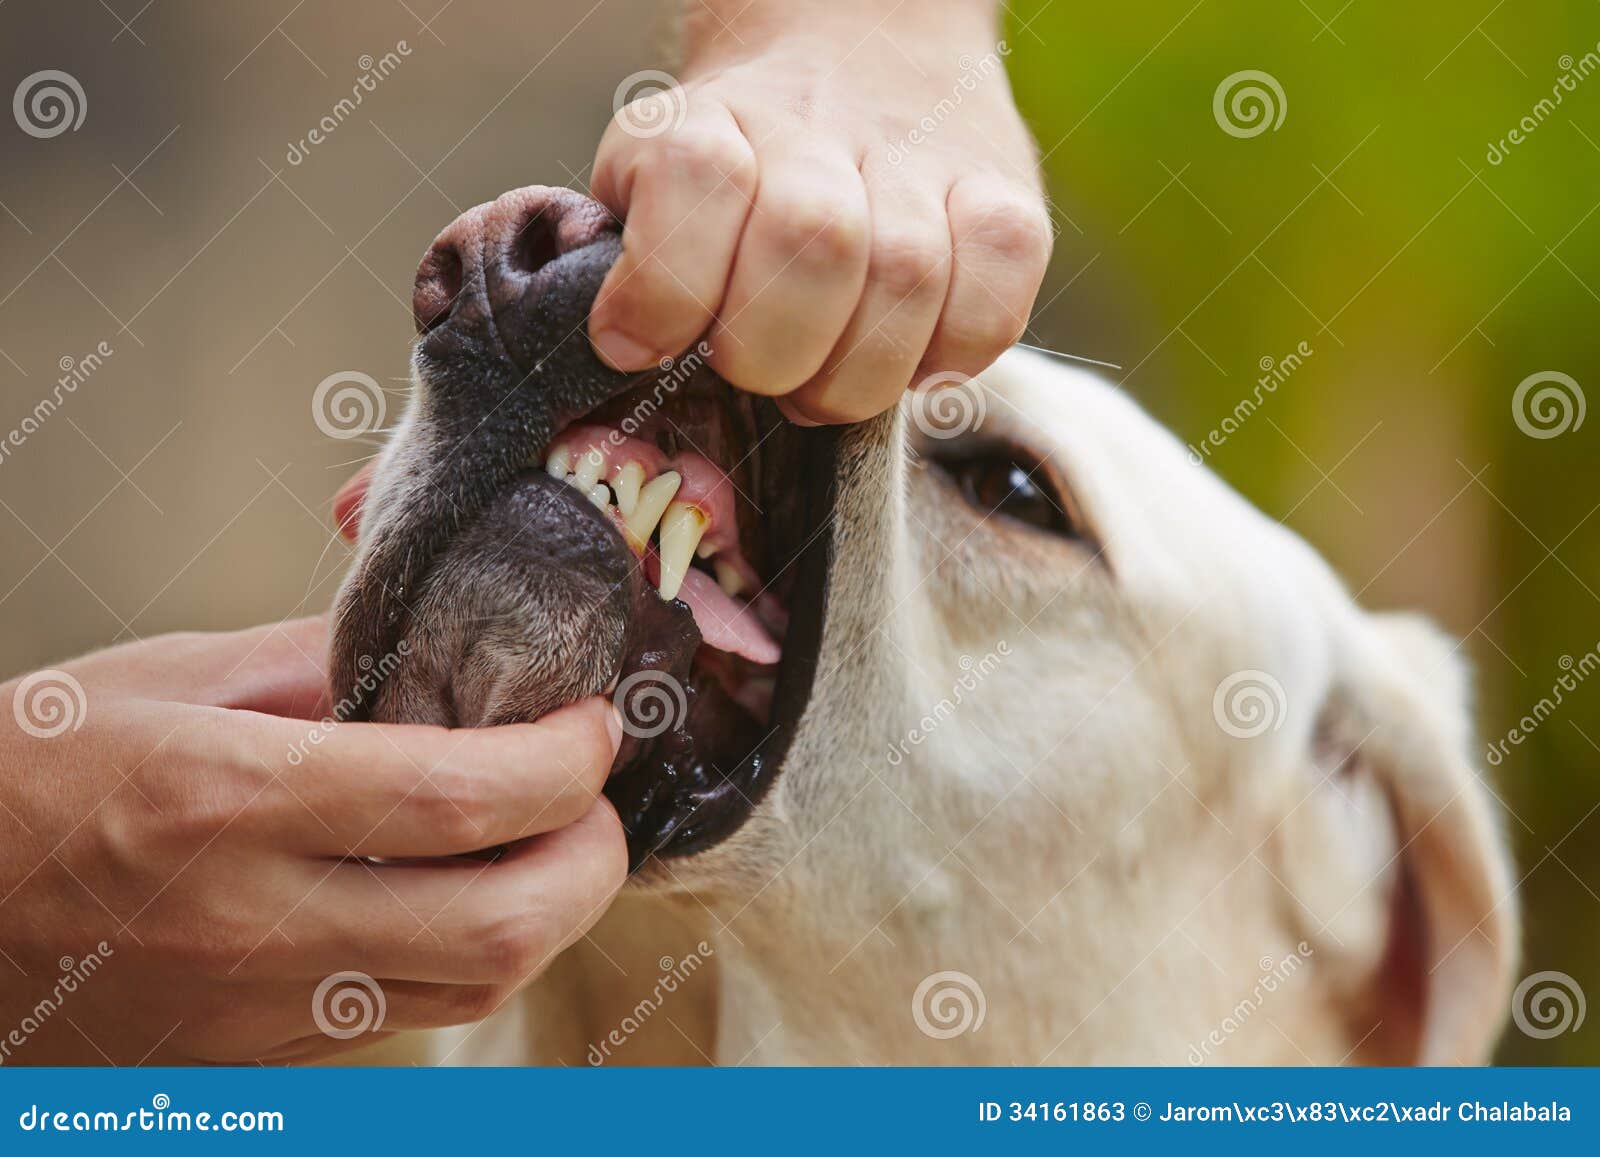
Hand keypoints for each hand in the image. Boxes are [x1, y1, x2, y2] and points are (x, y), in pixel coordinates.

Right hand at [0, 617, 625, 1064]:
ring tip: (543, 839)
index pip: (459, 797)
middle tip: (588, 794)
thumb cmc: (29, 776)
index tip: (590, 723)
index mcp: (230, 802)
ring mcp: (259, 1008)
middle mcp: (255, 922)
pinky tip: (456, 890)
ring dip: (547, 912)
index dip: (564, 762)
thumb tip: (448, 654)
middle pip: (503, 925)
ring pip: (474, 987)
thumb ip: (319, 662)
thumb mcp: (165, 678)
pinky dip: (468, 951)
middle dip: (591, 857)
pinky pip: (412, 1011)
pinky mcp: (259, 1055)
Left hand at [587, 0, 1050, 423]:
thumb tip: (627, 345)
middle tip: (757, 375)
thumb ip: (633, 256)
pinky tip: (907, 359)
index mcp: (715, 121)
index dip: (666, 288)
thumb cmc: (737, 166)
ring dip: (855, 374)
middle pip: (812, 242)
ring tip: (824, 384)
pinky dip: (948, 360)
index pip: (696, 183)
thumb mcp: (654, 180)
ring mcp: (925, 161)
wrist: (855, 45)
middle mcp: (822, 128)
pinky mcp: (1008, 199)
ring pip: (906, 279)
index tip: (640, 345)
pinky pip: (993, 306)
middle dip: (770, 352)